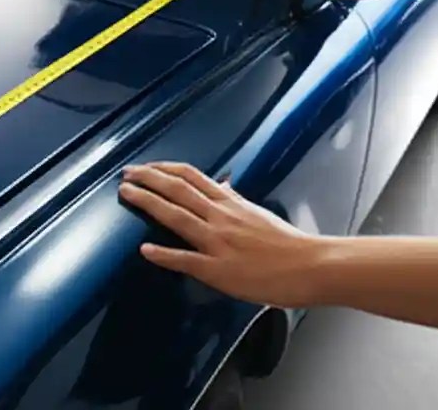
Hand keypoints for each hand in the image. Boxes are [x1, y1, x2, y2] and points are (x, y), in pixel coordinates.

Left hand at [118, 162, 330, 307]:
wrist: (311, 266)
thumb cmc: (289, 244)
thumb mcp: (258, 213)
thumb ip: (235, 201)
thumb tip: (222, 185)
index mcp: (231, 203)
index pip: (191, 177)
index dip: (164, 169)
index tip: (146, 167)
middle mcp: (222, 217)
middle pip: (178, 190)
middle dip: (148, 179)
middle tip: (126, 174)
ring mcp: (219, 242)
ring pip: (177, 216)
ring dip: (148, 203)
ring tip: (127, 195)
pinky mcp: (220, 270)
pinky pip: (186, 260)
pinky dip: (164, 254)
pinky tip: (145, 250)